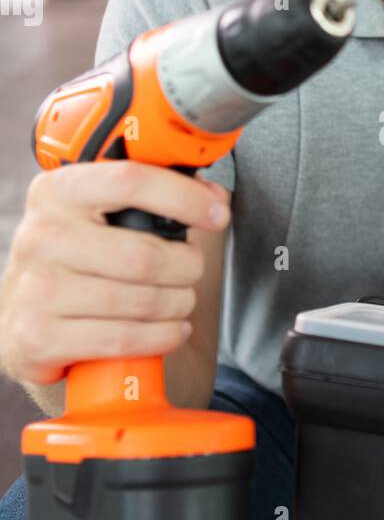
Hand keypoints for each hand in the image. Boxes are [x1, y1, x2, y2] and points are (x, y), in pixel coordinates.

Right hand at [0, 164, 230, 385]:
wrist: (28, 320)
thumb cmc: (78, 260)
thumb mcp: (100, 216)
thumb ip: (153, 196)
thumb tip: (213, 194)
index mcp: (57, 193)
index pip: (129, 181)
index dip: (184, 197)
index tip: (218, 213)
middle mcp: (40, 237)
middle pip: (145, 255)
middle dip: (187, 267)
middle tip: (192, 270)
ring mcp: (35, 290)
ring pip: (140, 301)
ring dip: (178, 304)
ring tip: (180, 301)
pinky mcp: (38, 338)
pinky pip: (123, 339)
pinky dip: (162, 337)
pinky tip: (171, 330)